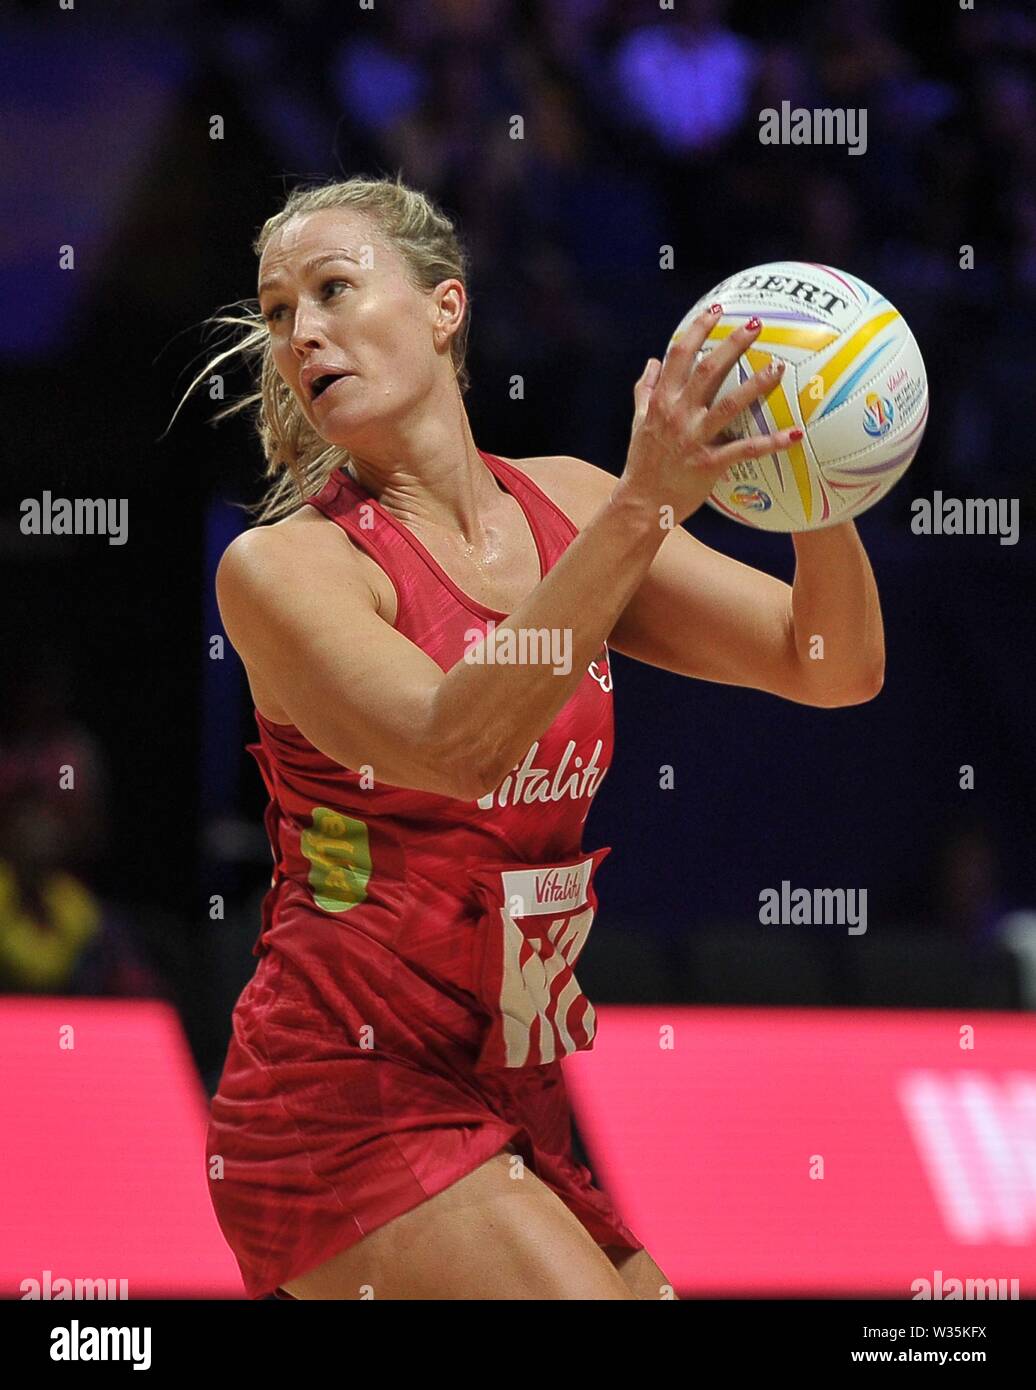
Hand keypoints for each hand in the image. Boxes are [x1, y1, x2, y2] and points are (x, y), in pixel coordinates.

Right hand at [617, 305, 802, 526]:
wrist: (641, 503)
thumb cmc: (642, 462)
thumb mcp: (638, 422)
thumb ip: (645, 390)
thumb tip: (652, 362)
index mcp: (661, 401)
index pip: (679, 356)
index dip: (698, 329)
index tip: (716, 310)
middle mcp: (677, 415)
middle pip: (708, 370)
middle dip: (733, 344)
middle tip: (757, 325)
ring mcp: (694, 439)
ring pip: (728, 405)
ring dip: (755, 385)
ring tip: (778, 368)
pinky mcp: (709, 464)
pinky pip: (744, 450)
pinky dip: (771, 443)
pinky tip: (795, 434)